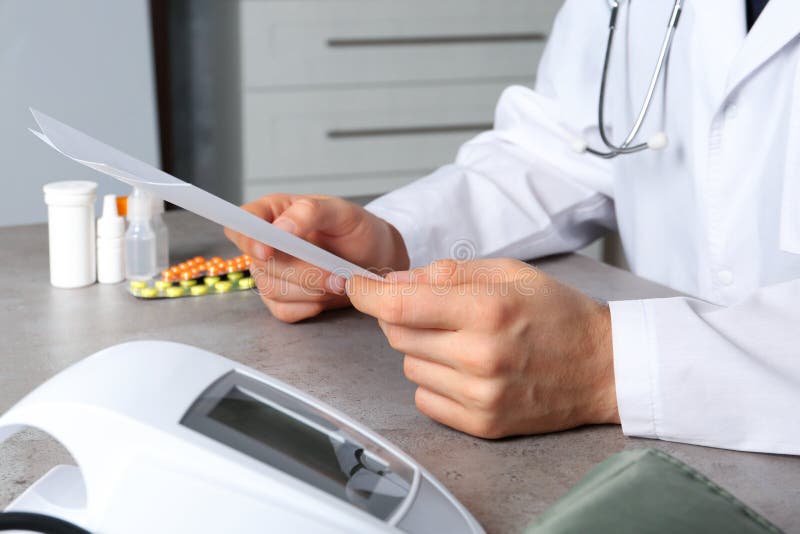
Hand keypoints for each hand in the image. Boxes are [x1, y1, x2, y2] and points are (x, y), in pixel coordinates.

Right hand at [225, 194, 408, 322]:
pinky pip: (284, 311)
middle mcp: (266, 244)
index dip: (248, 239)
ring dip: (310, 290)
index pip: (242, 224)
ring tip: (340, 281)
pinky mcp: (283, 300)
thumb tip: (280, 228)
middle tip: (338, 273)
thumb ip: (310, 212)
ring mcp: (272, 274)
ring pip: (272, 290)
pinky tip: (328, 294)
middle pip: (261, 264)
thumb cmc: (356, 230)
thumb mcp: (342, 212)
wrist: (375, 260)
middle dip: (302, 271)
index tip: (267, 251)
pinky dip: (310, 306)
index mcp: (273, 213)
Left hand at [347, 258, 617, 438]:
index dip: (366, 294)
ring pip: (408, 366)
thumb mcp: (510, 272)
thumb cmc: (559, 314)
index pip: (399, 305)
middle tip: (435, 311)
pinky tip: (465, 370)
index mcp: (487, 309)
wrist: (602, 367)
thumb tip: (395, 281)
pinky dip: (434, 381)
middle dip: (403, 316)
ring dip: (422, 349)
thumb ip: (448, 272)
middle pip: (397, 334)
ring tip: (462, 342)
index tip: (355, 287)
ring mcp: (480, 395)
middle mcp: (480, 356)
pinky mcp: (481, 423)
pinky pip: (424, 399)